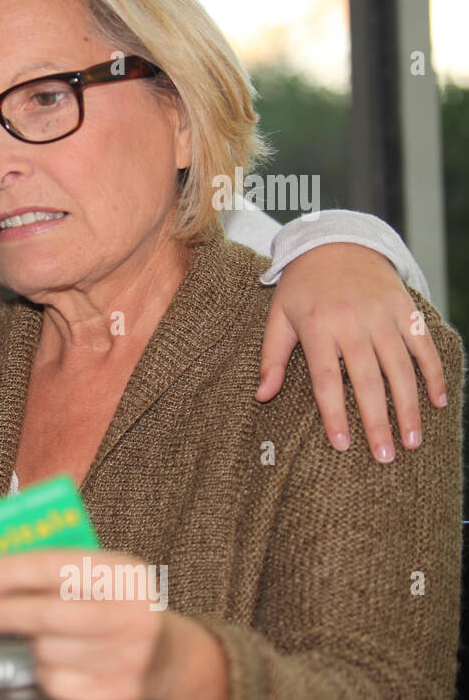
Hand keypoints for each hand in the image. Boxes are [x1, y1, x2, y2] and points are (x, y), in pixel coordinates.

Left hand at [0, 550, 226, 699]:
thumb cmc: (117, 604)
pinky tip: (57, 658)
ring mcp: (129, 658)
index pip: (56, 566)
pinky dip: (44, 670)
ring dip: (27, 642)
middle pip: (49, 615)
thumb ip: (51, 562)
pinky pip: (56, 682)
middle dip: (0, 613)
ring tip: (32, 633)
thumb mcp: (99, 571)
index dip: (8, 572)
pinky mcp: (117, 694)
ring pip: (47, 650)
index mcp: (125, 573)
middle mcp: (132, 615)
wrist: (169, 657)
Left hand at [256, 243, 447, 463]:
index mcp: (317, 327)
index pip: (326, 380)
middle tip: (384, 457)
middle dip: (377, 422)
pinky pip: (423, 346)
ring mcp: (383, 315)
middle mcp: (352, 323)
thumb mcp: (278, 317)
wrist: (337, 242)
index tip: (342, 445)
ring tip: (411, 441)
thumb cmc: (302, 287)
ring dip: (408, 407)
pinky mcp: (406, 309)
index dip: (334, 414)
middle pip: (367, 380)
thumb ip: (271, 357)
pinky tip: (438, 402)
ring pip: (400, 368)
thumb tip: (262, 396)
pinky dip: (434, 374)